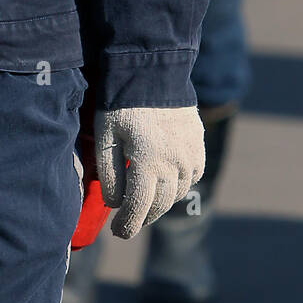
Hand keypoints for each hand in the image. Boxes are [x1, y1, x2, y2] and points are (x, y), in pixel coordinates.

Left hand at [95, 106, 204, 238]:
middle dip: (143, 217)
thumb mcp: (104, 137)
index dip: (127, 225)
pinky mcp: (198, 144)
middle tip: (127, 222)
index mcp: (147, 163)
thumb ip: (110, 174)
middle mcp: (174, 163)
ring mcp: (190, 154)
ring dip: (161, 201)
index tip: (118, 233)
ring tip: (144, 201)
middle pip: (159, 205)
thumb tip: (115, 204)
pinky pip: (193, 175)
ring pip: (177, 192)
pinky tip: (165, 180)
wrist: (151, 70)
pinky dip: (179, 184)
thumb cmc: (120, 104)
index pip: (139, 208)